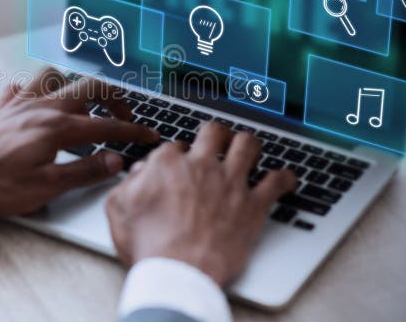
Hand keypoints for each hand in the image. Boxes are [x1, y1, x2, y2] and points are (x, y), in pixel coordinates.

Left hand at [0, 68, 159, 218]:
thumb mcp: (46, 187)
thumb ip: (85, 172)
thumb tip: (116, 161)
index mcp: (58, 127)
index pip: (107, 124)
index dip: (133, 131)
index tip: (150, 136)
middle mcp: (43, 108)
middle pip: (89, 87)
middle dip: (114, 98)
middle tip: (124, 116)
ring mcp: (21, 104)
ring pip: (55, 76)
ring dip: (74, 85)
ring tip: (83, 104)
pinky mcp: (2, 108)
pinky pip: (23, 87)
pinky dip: (35, 91)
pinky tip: (36, 105)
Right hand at [105, 122, 296, 285]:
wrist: (180, 272)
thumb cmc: (150, 245)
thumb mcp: (119, 209)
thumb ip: (129, 184)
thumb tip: (140, 172)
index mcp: (168, 164)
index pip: (175, 146)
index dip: (177, 155)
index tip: (179, 165)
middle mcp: (202, 166)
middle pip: (214, 132)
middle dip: (216, 134)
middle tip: (217, 141)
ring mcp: (230, 183)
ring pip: (247, 145)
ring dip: (248, 144)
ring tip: (249, 147)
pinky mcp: (253, 205)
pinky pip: (277, 182)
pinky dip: (284, 178)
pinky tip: (286, 178)